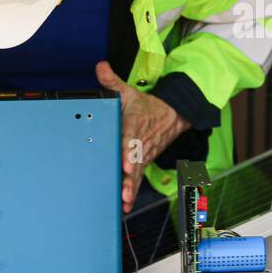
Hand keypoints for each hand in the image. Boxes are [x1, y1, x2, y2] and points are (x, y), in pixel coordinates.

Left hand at [95, 61, 190, 212]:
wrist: (172, 115)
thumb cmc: (145, 106)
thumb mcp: (128, 91)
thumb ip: (111, 81)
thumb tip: (99, 66)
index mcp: (135, 125)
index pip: (132, 138)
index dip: (129, 151)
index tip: (126, 161)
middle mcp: (140, 143)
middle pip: (135, 160)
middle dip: (130, 174)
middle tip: (125, 184)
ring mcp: (143, 155)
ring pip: (138, 173)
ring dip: (131, 187)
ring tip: (124, 199)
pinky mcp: (143, 164)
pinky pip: (138, 180)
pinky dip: (132, 193)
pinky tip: (125, 206)